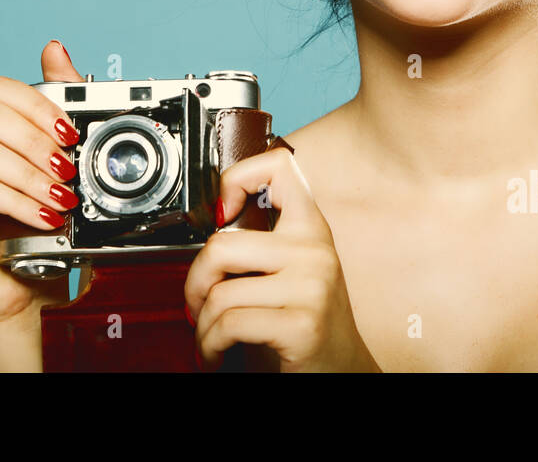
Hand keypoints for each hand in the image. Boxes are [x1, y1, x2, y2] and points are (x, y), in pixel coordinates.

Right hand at [0, 39, 85, 333]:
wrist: (25, 284)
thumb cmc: (34, 222)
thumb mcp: (53, 159)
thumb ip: (54, 106)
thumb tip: (54, 48)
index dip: (38, 107)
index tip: (71, 134)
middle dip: (37, 142)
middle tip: (67, 170)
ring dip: (33, 177)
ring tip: (61, 200)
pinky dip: (18, 201)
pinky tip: (44, 217)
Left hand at [184, 146, 381, 371]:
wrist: (342, 371)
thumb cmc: (306, 322)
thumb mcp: (291, 272)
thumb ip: (261, 245)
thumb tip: (211, 224)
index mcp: (311, 228)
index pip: (279, 166)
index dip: (238, 177)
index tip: (221, 212)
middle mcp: (314, 251)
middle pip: (221, 246)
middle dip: (195, 283)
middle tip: (195, 304)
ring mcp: (311, 287)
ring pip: (220, 294)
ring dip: (202, 326)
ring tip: (207, 336)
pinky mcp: (302, 325)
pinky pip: (230, 325)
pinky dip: (209, 345)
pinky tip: (214, 352)